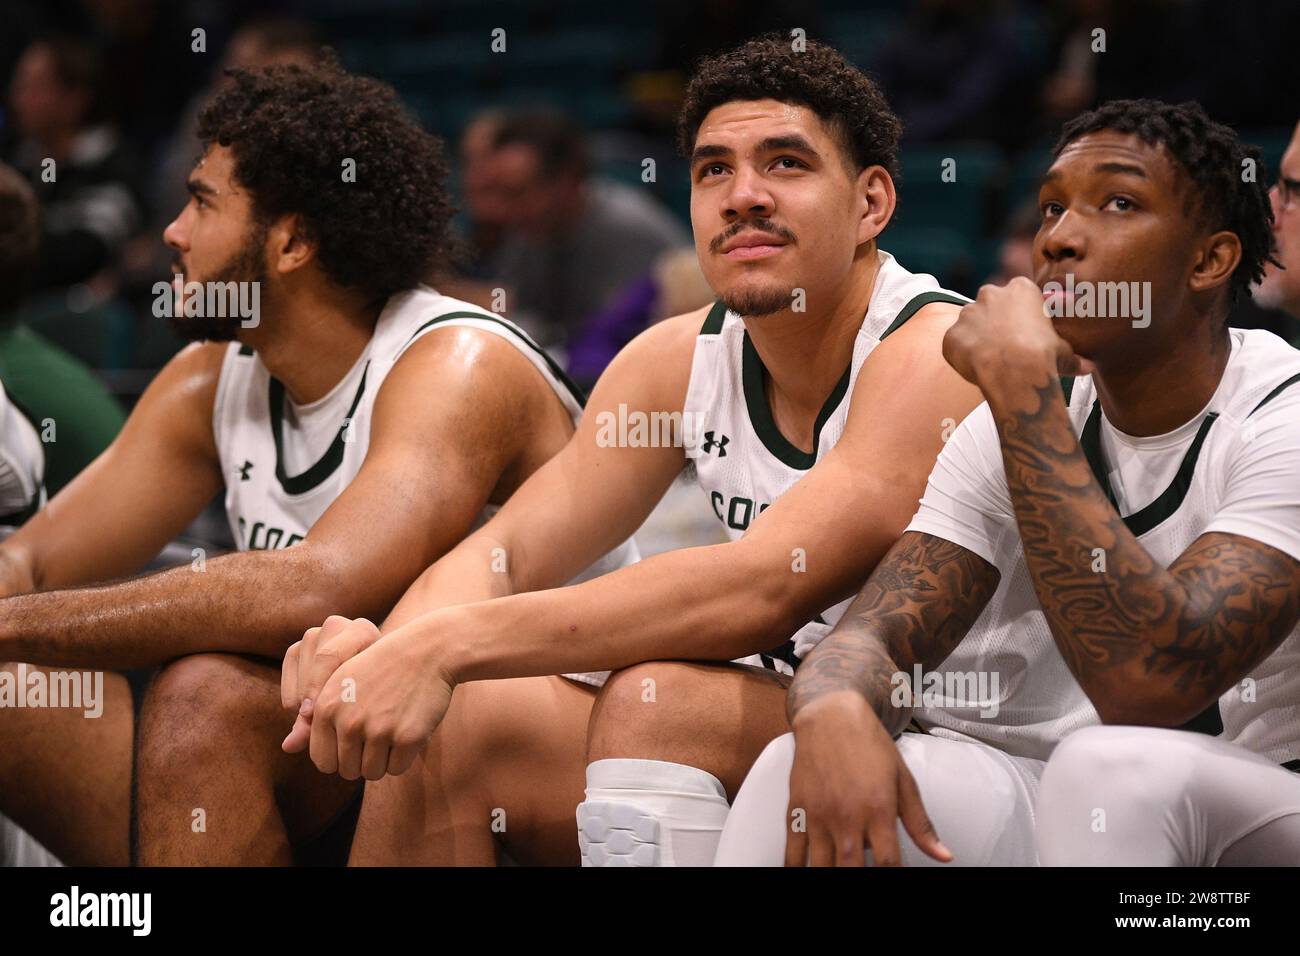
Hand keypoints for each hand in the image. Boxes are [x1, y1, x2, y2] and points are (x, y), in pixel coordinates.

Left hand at [284, 619, 455, 779]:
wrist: (425, 651)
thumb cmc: (379, 670)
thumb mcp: (340, 686)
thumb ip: (312, 720)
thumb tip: (286, 748)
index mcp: (325, 709)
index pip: (323, 761)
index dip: (341, 755)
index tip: (357, 736)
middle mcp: (348, 721)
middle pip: (347, 771)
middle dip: (363, 759)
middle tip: (380, 730)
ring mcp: (378, 729)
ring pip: (373, 773)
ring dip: (384, 759)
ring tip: (393, 729)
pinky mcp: (407, 736)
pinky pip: (397, 769)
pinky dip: (404, 756)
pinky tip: (409, 728)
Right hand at [785, 691, 950, 866]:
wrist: (831, 716)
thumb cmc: (868, 744)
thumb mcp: (903, 780)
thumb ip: (921, 823)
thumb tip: (943, 855)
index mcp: (878, 809)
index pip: (888, 863)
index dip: (892, 876)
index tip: (891, 875)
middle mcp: (847, 816)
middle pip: (852, 870)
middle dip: (857, 880)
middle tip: (862, 875)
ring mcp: (818, 815)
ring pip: (821, 866)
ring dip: (828, 875)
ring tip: (837, 873)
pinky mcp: (796, 810)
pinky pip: (792, 851)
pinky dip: (795, 867)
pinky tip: (803, 873)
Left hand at [942, 277, 1086, 387]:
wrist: (1015, 371)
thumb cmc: (1044, 356)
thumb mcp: (1064, 353)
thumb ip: (1072, 357)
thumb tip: (1088, 368)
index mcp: (1021, 288)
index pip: (1017, 295)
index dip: (1020, 315)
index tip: (1024, 331)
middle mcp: (990, 294)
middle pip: (990, 304)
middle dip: (995, 321)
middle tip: (1005, 344)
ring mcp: (967, 313)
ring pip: (969, 323)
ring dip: (977, 337)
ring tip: (990, 359)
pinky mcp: (951, 335)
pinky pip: (955, 344)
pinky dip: (962, 355)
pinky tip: (976, 368)